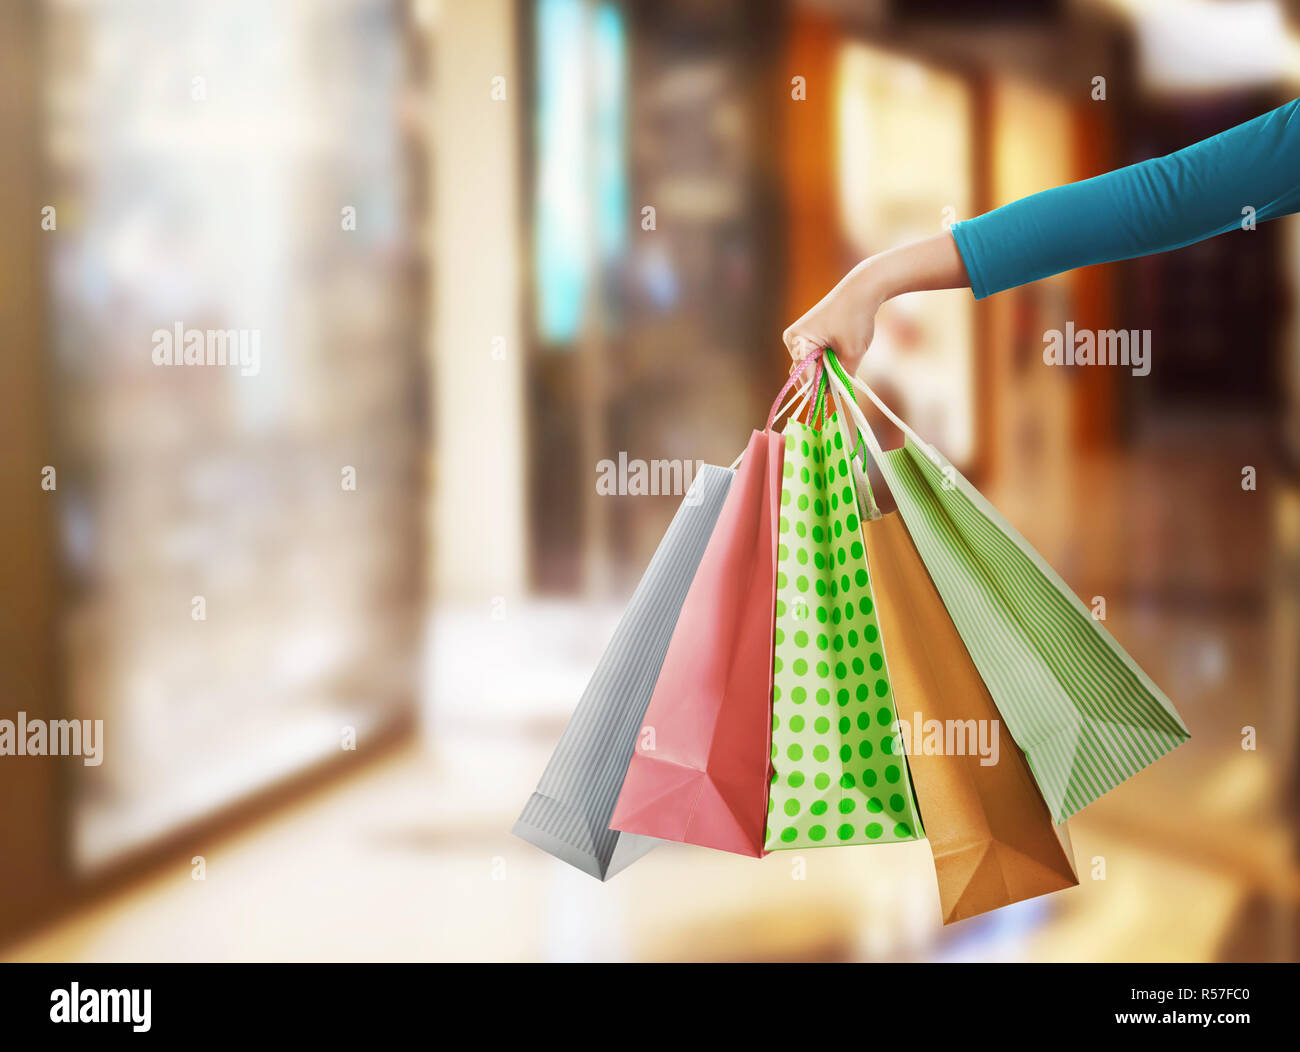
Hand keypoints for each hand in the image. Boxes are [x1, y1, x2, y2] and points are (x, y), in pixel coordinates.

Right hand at [781, 233, 971, 377]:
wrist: (862, 288)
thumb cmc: (856, 318)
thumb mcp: (852, 353)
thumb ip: (842, 377)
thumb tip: (837, 396)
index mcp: (797, 341)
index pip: (805, 377)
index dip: (820, 391)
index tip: (835, 400)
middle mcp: (792, 339)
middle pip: (803, 374)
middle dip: (821, 381)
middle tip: (842, 381)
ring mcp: (798, 337)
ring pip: (808, 367)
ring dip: (824, 372)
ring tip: (844, 364)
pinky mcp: (807, 335)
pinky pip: (812, 358)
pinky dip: (825, 362)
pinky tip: (841, 355)